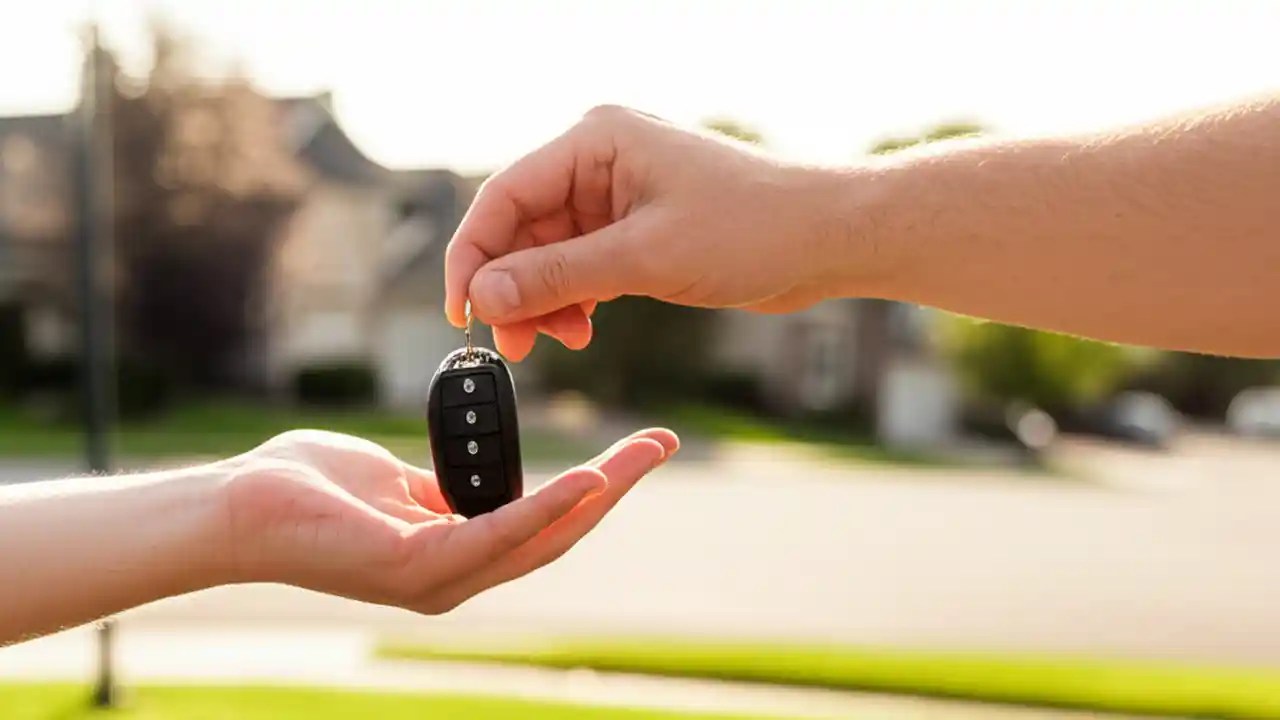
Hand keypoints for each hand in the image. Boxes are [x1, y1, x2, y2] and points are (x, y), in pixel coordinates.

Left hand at [221, 427, 676, 613]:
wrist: (234, 508)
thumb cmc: (304, 490)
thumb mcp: (394, 482)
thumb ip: (440, 484)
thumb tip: (468, 474)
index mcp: (451, 552)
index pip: (540, 524)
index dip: (594, 490)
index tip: (635, 450)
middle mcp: (454, 575)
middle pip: (556, 534)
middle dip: (616, 490)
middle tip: (661, 445)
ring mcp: (438, 579)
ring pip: (540, 537)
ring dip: (597, 496)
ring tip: (640, 457)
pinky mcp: (417, 568)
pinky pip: (497, 533)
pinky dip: (546, 506)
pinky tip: (585, 480)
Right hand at [445, 105, 866, 359]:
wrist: (829, 238)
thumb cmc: (753, 228)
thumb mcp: (645, 256)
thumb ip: (557, 276)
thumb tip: (484, 297)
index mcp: (596, 140)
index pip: (504, 196)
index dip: (474, 257)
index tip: (464, 314)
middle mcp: (600, 160)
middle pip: (522, 227)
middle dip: (512, 288)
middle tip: (515, 345)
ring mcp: (619, 195)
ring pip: (549, 252)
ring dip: (543, 299)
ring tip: (559, 342)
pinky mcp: (638, 228)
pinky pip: (581, 264)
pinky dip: (574, 298)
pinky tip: (582, 329)